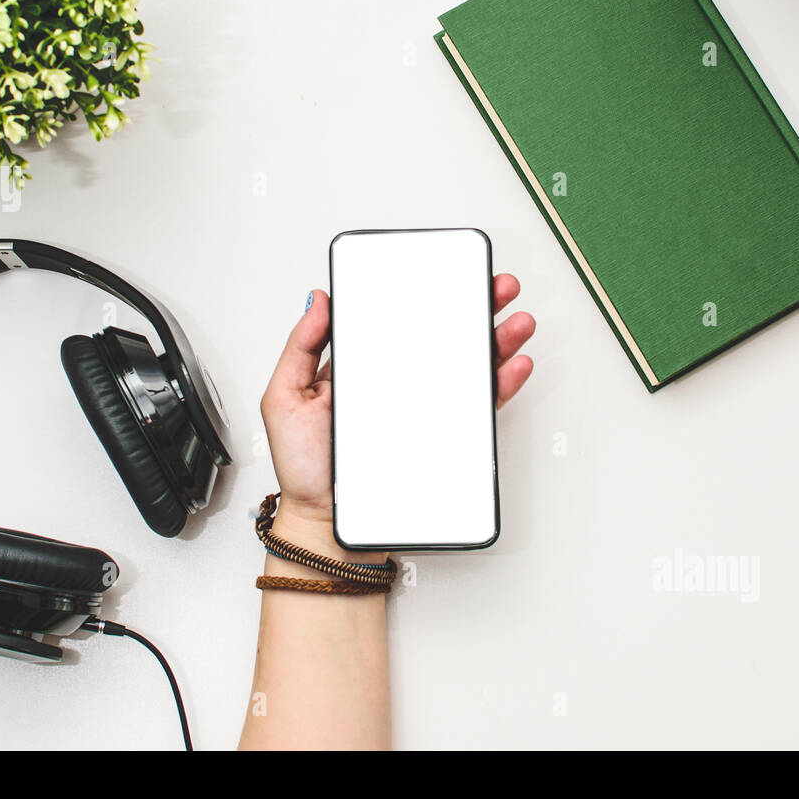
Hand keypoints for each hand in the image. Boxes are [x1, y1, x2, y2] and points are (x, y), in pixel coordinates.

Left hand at [259, 276, 535, 549]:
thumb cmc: (303, 470)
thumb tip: (317, 299)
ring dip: (496, 341)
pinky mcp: (439, 437)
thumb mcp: (284, 399)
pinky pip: (475, 407)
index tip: (444, 274)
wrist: (326, 525)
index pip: (399, 322)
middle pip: (442, 337)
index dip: (424, 295)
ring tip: (513, 324)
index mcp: (360, 368)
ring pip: (466, 367)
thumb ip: (300, 347)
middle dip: (475, 308)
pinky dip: (499, 386)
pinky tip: (510, 368)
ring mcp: (420, 410)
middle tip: (496, 288)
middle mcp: (395, 385)